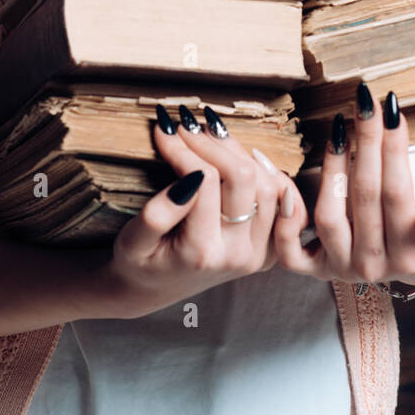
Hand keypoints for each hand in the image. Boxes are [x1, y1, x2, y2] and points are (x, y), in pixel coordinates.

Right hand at [104, 100, 288, 318]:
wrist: (154, 290)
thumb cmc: (139, 262)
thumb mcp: (132, 242)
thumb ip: (157, 215)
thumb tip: (187, 179)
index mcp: (201, 252)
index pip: (205, 182)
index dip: (183, 149)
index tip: (165, 129)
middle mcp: (237, 254)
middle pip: (243, 178)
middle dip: (213, 143)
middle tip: (187, 124)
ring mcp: (258, 253)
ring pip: (267, 184)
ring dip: (239, 152)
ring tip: (209, 136)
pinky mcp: (268, 249)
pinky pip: (282, 203)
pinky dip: (269, 174)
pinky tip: (243, 157)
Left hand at [269, 83, 414, 287]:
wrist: (404, 261)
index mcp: (412, 255)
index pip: (400, 194)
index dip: (395, 151)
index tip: (393, 112)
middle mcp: (374, 265)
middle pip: (366, 195)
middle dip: (367, 142)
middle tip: (366, 102)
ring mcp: (342, 268)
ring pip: (329, 215)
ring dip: (333, 166)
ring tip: (342, 127)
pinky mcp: (315, 270)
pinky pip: (290, 253)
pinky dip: (285, 224)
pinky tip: (289, 185)